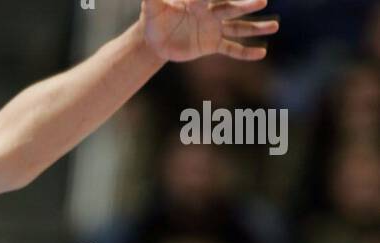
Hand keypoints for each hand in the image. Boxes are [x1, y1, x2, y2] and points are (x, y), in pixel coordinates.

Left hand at [140, 0, 278, 63]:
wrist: (155, 38)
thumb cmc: (153, 19)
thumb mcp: (151, 8)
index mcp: (198, 3)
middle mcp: (210, 14)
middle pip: (232, 9)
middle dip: (246, 5)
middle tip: (263, 0)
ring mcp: (213, 29)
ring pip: (238, 28)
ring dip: (255, 28)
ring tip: (275, 26)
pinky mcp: (212, 45)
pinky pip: (232, 49)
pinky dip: (245, 53)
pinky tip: (261, 54)